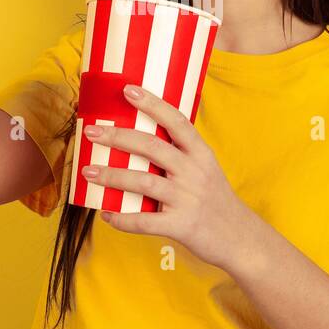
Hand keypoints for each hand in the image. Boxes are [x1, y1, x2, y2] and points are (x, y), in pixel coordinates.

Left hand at [80, 83, 261, 272]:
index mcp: (201, 154)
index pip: (176, 121)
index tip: (128, 90)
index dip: (152, 104)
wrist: (240, 239)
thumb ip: (181, 155)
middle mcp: (194, 172)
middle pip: (151, 147)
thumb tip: (139, 139)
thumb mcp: (206, 169)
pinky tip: (106, 214)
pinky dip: (122, 219)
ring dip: (112, 175)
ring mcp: (187, 199)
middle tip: (92, 131)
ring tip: (88, 172)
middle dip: (118, 137)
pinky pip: (144, 221)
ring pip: (142, 181)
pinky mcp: (181, 225)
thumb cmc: (216, 200)